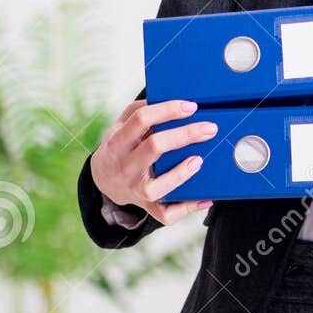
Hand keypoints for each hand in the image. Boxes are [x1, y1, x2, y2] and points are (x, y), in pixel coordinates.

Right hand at [89, 98, 215, 225]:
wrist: (102, 180)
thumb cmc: (121, 145)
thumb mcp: (121, 125)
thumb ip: (139, 111)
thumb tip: (168, 98)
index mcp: (118, 142)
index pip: (141, 120)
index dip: (168, 110)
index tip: (191, 106)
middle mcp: (124, 166)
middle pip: (154, 147)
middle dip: (185, 135)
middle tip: (210, 128)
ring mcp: (135, 189)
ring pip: (157, 186)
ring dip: (181, 174)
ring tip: (200, 160)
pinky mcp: (146, 205)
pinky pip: (165, 213)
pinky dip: (186, 208)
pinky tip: (206, 198)